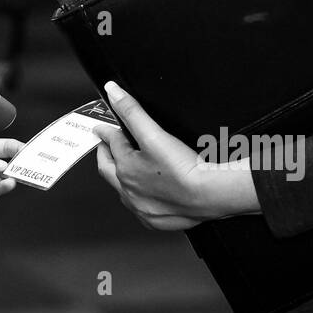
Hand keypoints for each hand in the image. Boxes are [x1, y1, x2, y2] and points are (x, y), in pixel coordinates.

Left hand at [93, 82, 256, 230]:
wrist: (210, 195)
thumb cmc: (184, 169)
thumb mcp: (154, 133)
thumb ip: (132, 111)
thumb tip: (113, 92)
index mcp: (124, 169)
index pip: (110, 144)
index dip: (107, 133)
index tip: (103, 129)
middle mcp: (128, 191)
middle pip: (108, 169)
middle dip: (105, 155)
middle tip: (104, 146)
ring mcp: (141, 208)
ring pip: (123, 190)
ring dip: (121, 177)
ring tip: (123, 167)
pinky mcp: (155, 220)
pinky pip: (140, 208)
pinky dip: (139, 198)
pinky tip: (146, 193)